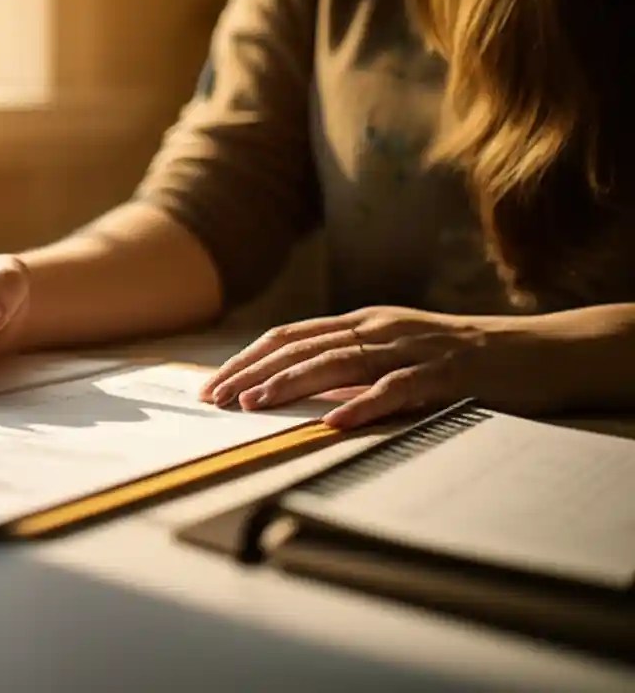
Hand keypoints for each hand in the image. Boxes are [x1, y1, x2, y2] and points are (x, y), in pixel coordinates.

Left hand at [200, 306, 562, 428]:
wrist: (534, 353)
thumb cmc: (458, 361)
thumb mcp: (393, 356)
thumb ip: (349, 368)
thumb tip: (294, 393)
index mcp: (362, 323)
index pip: (289, 337)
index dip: (246, 359)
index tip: (211, 387)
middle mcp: (379, 328)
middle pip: (301, 346)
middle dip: (252, 372)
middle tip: (216, 399)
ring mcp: (411, 348)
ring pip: (339, 361)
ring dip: (291, 384)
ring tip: (255, 404)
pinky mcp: (444, 373)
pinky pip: (397, 388)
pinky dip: (363, 403)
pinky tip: (334, 421)